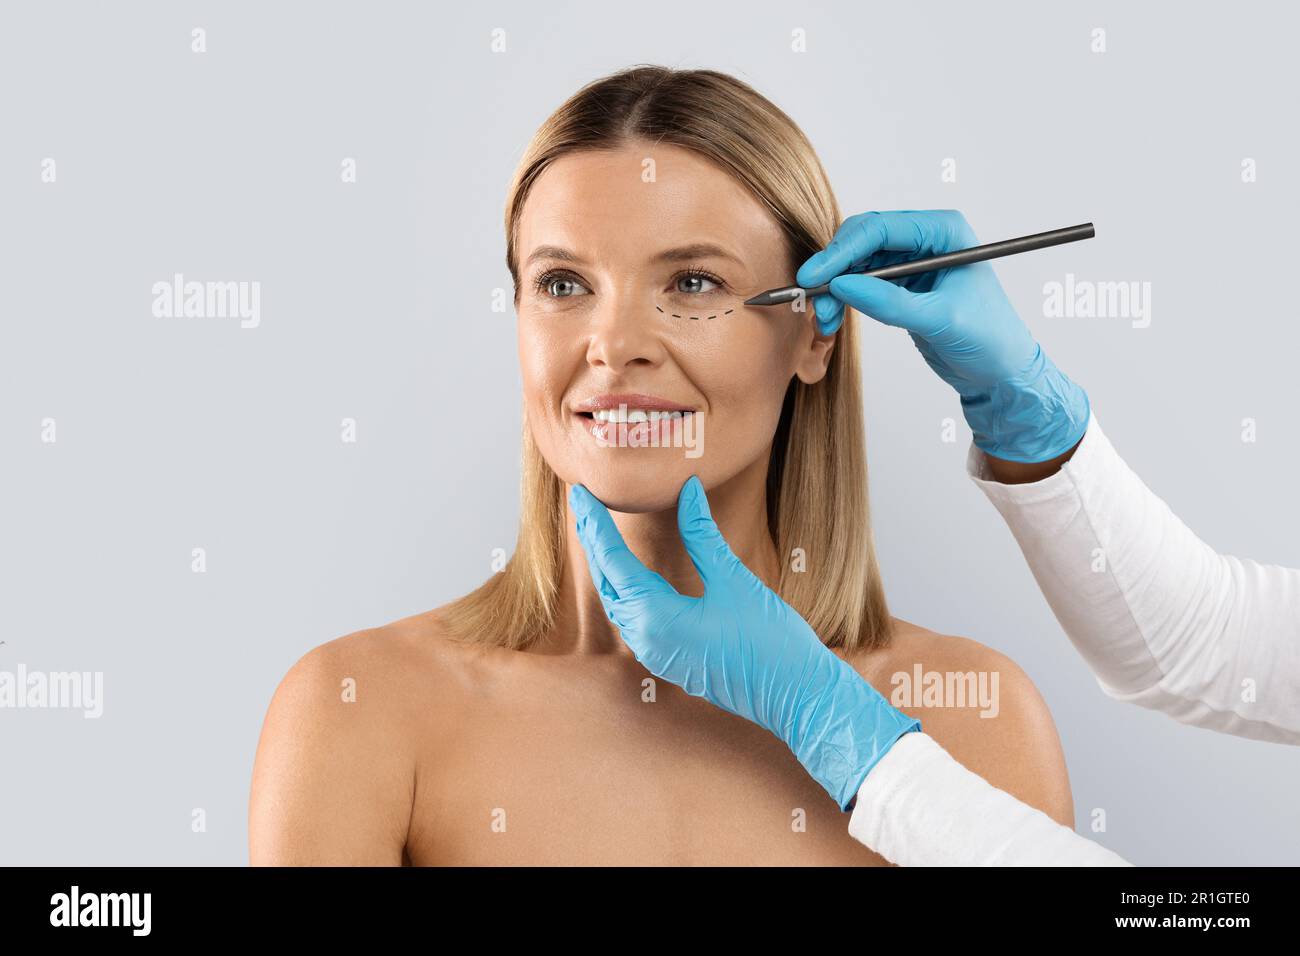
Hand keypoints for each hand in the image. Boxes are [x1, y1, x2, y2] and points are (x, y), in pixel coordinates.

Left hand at [569, 476, 919, 811]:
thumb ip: (703, 535)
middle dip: (595, 542)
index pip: (613, 561)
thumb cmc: (771, 641)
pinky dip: (626, 590)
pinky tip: (631, 575)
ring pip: (619, 604)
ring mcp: (657, 655)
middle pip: (609, 583)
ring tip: (599, 534)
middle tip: (583, 505)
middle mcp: (646, 640)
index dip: (596, 524)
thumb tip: (688, 489)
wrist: (796, 698)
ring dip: (608, 568)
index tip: (581, 493)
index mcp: (656, 618)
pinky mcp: (671, 661)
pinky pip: (635, 621)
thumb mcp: (735, 580)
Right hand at [796, 209, 1089, 463]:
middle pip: (862, 241)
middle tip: (815, 301)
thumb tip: (842, 286)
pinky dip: (843, 299)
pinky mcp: (900, 286)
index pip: (880, 229)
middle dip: (834, 270)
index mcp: (943, 232)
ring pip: (855, 263)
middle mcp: (925, 240)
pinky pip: (861, 283)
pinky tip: (834, 318)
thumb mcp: (939, 320)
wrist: (1000, 372)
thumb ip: (890, 302)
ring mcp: (911, 262)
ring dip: (835, 288)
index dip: (842, 251)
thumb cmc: (989, 340)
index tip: (814, 276)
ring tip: (825, 319)